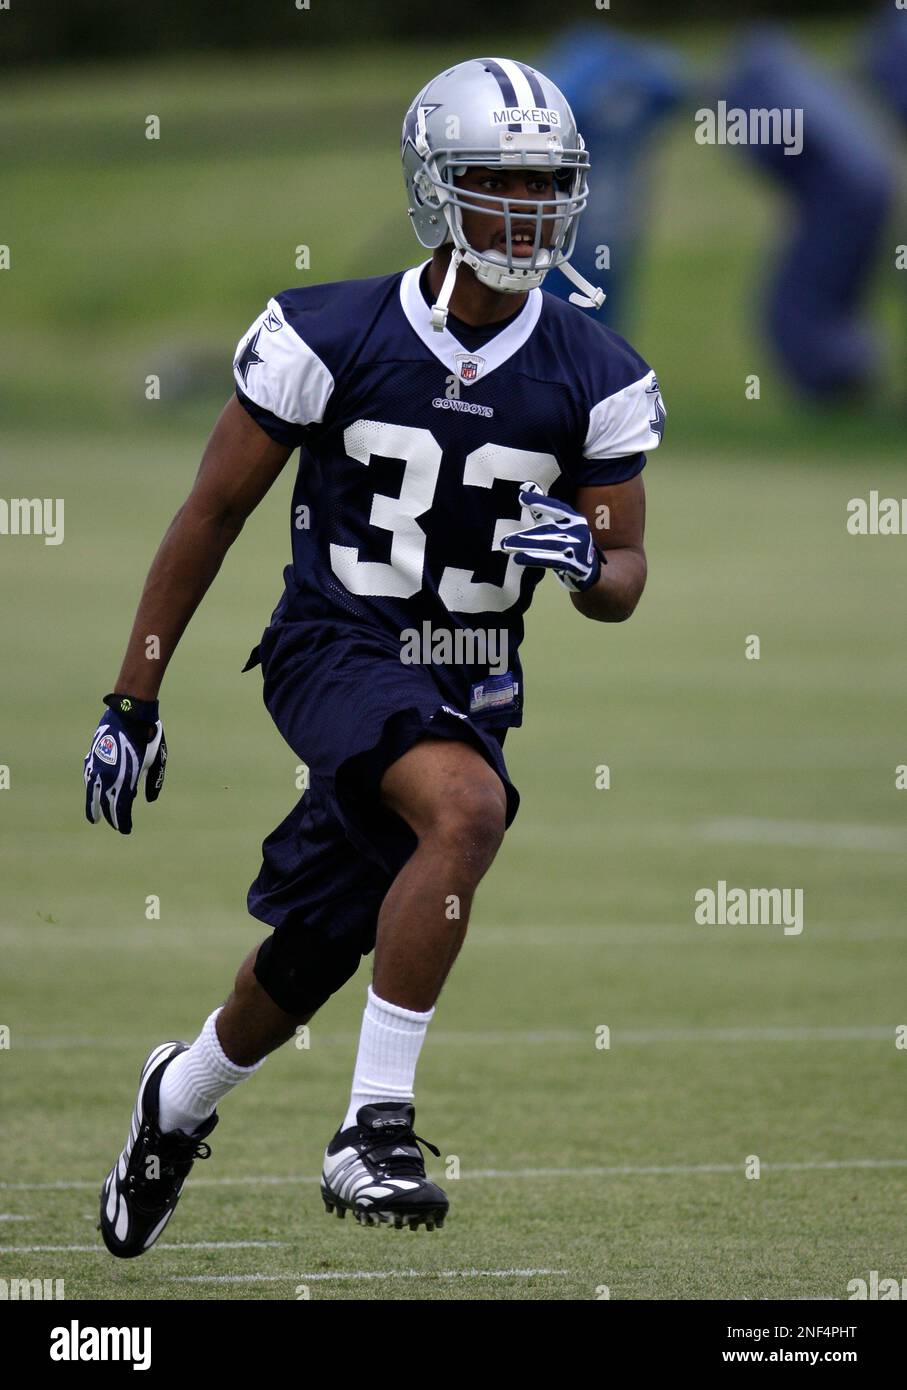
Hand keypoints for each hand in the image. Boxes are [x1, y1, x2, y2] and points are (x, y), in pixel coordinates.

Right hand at [83, 694, 166, 833]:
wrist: (129, 711)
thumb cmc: (147, 734)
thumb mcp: (157, 758)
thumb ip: (153, 780)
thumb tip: (150, 799)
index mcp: (125, 778)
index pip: (121, 808)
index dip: (122, 821)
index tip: (125, 830)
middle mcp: (108, 775)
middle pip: (105, 803)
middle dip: (109, 816)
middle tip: (113, 825)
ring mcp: (98, 764)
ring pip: (92, 791)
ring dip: (93, 804)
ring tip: (94, 816)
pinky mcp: (93, 754)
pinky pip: (89, 775)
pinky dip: (90, 786)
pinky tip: (91, 789)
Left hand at [500, 483, 603, 592]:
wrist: (588, 569)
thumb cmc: (568, 542)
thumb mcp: (559, 525)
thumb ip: (542, 508)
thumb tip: (525, 486)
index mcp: (575, 519)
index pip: (557, 508)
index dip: (540, 502)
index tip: (521, 497)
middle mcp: (578, 532)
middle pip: (548, 531)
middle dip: (525, 535)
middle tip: (505, 539)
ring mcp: (578, 549)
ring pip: (548, 546)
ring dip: (526, 546)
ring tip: (507, 547)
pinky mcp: (575, 565)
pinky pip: (552, 560)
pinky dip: (535, 559)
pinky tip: (519, 558)